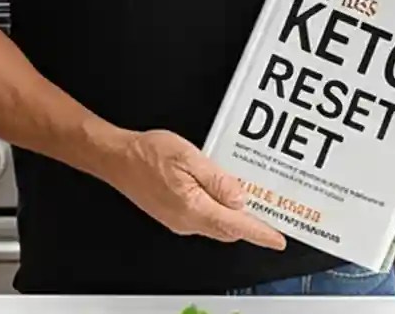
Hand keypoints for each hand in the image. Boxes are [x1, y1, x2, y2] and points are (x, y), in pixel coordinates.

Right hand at [105, 129, 286, 250]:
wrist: (117, 158)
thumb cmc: (148, 154)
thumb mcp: (189, 158)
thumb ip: (217, 180)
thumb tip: (239, 199)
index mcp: (193, 208)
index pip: (234, 226)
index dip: (259, 233)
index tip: (277, 240)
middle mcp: (187, 221)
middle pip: (228, 229)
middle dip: (251, 224)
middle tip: (272, 212)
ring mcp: (179, 220)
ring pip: (217, 224)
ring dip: (235, 216)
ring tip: (253, 200)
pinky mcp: (175, 214)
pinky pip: (205, 218)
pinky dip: (220, 210)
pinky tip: (224, 193)